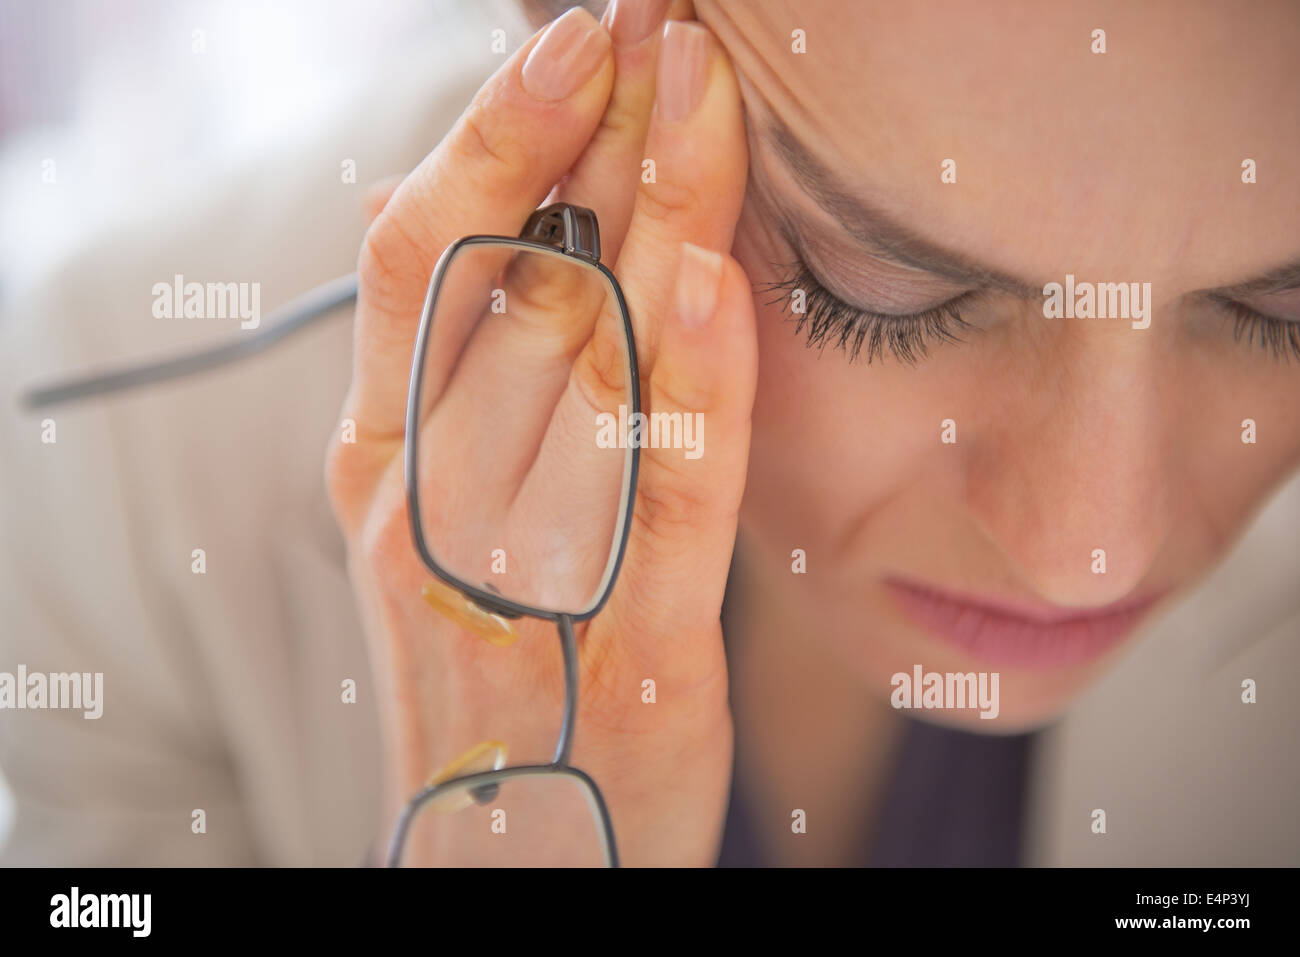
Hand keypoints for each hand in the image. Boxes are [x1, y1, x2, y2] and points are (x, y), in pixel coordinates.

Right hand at [327, 0, 754, 865]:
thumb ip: (451, 377)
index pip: (423, 258)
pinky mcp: (635, 649)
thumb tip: (452, 213)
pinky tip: (710, 278)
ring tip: (707, 92)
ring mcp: (531, 576)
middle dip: (588, 137)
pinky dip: (688, 384)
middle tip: (658, 24)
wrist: (510, 857)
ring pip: (586, 366)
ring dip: (651, 215)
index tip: (570, 43)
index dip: (493, 136)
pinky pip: (663, 499)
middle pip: (509, 282)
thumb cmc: (490, 673)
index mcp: (388, 462)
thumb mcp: (437, 520)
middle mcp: (438, 505)